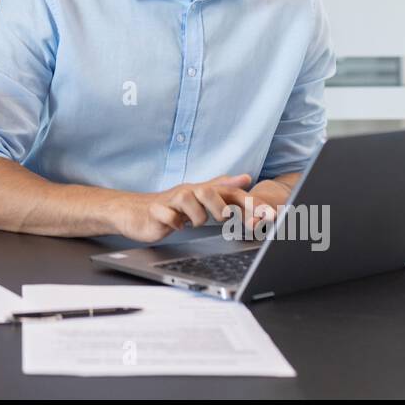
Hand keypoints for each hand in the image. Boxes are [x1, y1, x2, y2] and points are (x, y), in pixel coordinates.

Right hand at [110, 174, 279, 242]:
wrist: (135, 211)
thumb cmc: (171, 206)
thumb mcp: (199, 196)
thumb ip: (221, 187)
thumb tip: (245, 177)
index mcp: (202, 192)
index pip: (230, 193)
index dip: (250, 203)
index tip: (269, 216)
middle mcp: (189, 192)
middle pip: (209, 191)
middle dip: (223, 207)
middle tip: (226, 221)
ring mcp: (171, 201)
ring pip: (188, 200)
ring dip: (198, 215)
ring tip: (195, 223)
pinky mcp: (156, 212)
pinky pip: (167, 215)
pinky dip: (174, 222)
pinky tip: (176, 226)